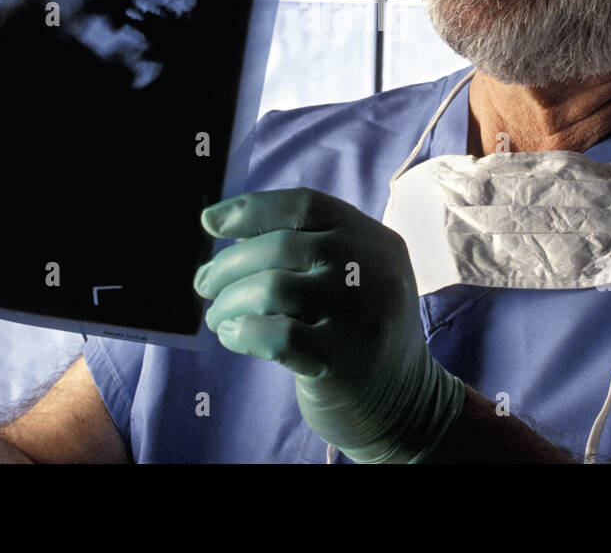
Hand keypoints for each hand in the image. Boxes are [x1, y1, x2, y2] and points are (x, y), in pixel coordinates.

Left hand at [194, 187, 464, 462]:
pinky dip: (242, 332)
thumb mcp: (354, 279)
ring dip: (228, 301)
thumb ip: (310, 250)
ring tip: (217, 315)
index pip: (305, 205)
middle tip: (204, 283)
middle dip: (227, 264)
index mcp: (374, 241)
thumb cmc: (359, 334)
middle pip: (279, 246)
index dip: (252, 209)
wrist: (405, 404)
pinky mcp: (344, 362)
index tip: (212, 222)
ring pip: (270, 288)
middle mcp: (373, 270)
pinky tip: (234, 336)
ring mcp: (362, 316)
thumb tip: (230, 229)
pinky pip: (274, 335)